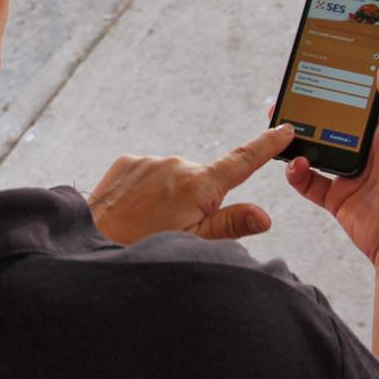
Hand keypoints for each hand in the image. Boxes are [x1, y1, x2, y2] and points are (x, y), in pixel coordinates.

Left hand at [88, 125, 294, 244]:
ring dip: (171, 194)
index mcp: (200, 185)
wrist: (94, 241)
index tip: (284, 130)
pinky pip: (150, 173)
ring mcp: (151, 161)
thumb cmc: (145, 247)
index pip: (242, 161)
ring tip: (152, 221)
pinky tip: (136, 209)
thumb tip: (264, 216)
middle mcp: (177, 165)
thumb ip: (231, 224)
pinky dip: (149, 188)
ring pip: (175, 177)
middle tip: (179, 225)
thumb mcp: (194, 242)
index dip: (266, 145)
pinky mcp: (128, 161)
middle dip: (199, 198)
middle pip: (203, 179)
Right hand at [284, 61, 378, 266]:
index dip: (348, 81)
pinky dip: (296, 172)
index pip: (365, 98)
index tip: (327, 63)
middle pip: (334, 120)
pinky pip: (308, 180)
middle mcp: (370, 148)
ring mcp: (351, 172)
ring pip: (316, 147)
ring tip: (283, 128)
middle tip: (291, 94)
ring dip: (298, 138)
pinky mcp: (336, 195)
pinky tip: (295, 165)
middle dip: (312, 108)